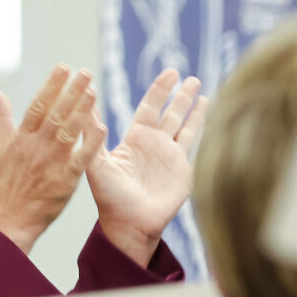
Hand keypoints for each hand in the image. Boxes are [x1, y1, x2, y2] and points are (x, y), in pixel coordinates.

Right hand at [0, 65, 105, 251]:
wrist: (10, 218)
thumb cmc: (7, 182)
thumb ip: (1, 117)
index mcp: (22, 137)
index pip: (39, 105)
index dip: (51, 85)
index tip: (63, 67)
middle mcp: (36, 146)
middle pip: (56, 114)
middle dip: (71, 92)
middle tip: (85, 72)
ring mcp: (51, 163)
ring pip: (68, 132)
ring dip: (81, 111)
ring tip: (93, 91)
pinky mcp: (64, 180)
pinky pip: (80, 159)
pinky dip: (90, 143)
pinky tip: (102, 127)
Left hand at [87, 70, 208, 265]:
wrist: (130, 225)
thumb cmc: (110, 198)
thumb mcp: (96, 164)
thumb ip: (92, 134)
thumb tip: (84, 102)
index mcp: (135, 139)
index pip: (150, 107)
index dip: (160, 89)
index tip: (171, 72)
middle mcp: (154, 145)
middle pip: (170, 112)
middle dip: (179, 94)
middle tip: (188, 76)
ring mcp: (171, 157)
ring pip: (185, 125)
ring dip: (193, 107)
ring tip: (201, 89)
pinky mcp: (183, 170)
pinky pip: (196, 145)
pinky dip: (203, 130)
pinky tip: (211, 118)